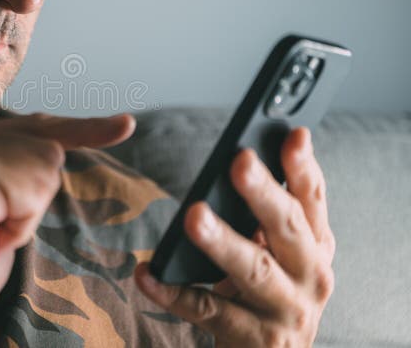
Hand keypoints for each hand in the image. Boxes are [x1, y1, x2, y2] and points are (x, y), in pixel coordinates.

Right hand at [0, 112, 135, 346]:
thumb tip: (56, 151)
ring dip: (27, 215)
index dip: (84, 129)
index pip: (35, 126)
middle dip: (32, 200)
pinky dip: (22, 226)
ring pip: (47, 166)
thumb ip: (14, 173)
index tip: (126, 125)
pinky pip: (37, 190)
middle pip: (48, 147)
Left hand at [135, 127, 335, 346]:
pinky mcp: (256, 339)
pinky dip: (173, 292)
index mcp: (315, 246)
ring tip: (193, 216)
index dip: (303, 168)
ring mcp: (286, 311)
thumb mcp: (281, 255)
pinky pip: (207, 311)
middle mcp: (310, 276)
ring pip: (252, 270)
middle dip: (263, 194)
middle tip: (239, 161)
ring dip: (222, 242)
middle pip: (286, 229)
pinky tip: (146, 274)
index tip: (293, 135)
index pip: (311, 200)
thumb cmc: (270, 294)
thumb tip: (240, 162)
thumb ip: (269, 216)